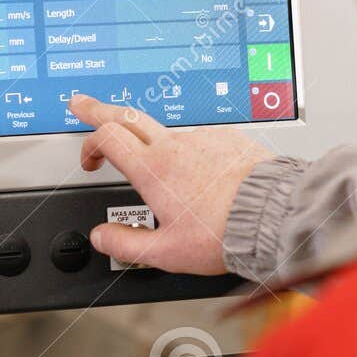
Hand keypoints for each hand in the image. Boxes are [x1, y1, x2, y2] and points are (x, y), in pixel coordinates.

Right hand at [72, 93, 272, 274]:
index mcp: (153, 170)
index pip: (107, 137)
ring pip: (169, 134)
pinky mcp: (229, 139)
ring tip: (169, 179)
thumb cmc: (224, 235)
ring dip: (156, 145)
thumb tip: (102, 237)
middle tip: (83, 104)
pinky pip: (203, 142)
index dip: (90, 143)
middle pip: (128, 116)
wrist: (273, 217)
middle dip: (100, 109)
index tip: (88, 157)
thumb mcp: (166, 252)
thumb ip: (127, 244)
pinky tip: (204, 179)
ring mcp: (204, 139)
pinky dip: (193, 155)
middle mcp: (176, 146)